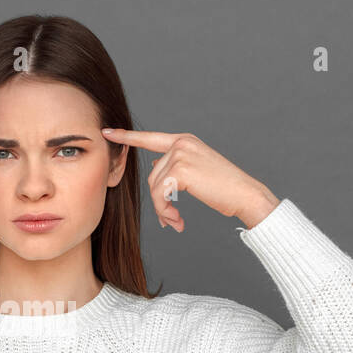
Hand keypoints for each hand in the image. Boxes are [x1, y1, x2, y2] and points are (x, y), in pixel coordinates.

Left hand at [100, 127, 279, 231]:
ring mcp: (181, 154)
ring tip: (176, 221)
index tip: (107, 131)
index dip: (127, 137)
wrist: (245, 195)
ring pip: (154, 187)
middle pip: (152, 175)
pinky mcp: (181, 169)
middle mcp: (181, 143)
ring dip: (163, 210)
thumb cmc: (224, 188)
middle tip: (170, 219)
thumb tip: (154, 161)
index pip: (149, 138)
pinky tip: (178, 220)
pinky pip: (160, 195)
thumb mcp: (196, 169)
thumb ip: (174, 164)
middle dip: (159, 200)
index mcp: (184, 140)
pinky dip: (165, 211)